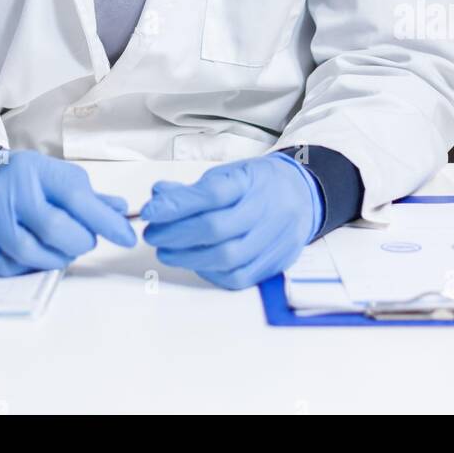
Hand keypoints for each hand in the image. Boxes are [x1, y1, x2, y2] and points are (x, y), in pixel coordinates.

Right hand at [0, 150, 136, 276]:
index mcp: (35, 170)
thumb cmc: (26, 179)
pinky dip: (30, 268)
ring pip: (30, 252)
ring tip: (64, 250)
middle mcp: (9, 190)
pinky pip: (9, 268)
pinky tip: (38, 255)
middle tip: (86, 240)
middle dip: (80, 242)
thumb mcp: (59, 176)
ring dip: (56, 259)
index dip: (105, 221)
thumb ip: (90, 197)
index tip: (127, 236)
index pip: (76, 197)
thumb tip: (121, 211)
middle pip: (53, 229)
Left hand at [140, 154, 322, 289]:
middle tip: (152, 234)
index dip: (177, 205)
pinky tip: (194, 263)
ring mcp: (273, 240)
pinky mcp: (274, 264)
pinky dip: (210, 273)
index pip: (212, 194)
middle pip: (216, 228)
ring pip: (226, 258)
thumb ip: (193, 189)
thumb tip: (159, 199)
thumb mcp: (228, 174)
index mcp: (251, 182)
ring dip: (188, 258)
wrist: (303, 194)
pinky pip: (238, 278)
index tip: (150, 211)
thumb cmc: (260, 183)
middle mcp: (265, 211)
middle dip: (176, 234)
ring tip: (166, 250)